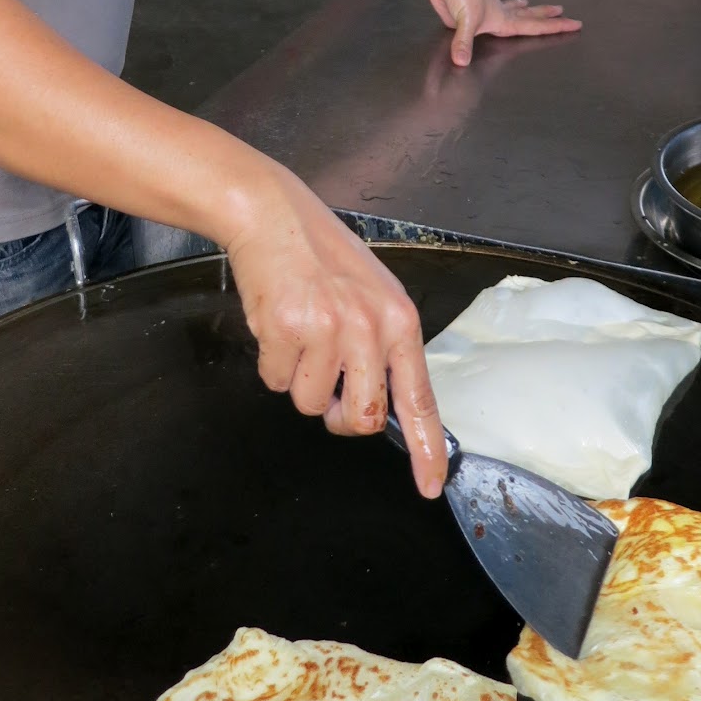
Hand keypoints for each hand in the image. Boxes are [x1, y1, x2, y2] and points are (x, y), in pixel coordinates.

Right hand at [224, 162, 446, 496]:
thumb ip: (382, 347)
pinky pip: (275, 380)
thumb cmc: (320, 255)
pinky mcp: (287, 330)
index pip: (419, 398)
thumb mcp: (372, 296)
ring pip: (312, 403)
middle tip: (329, 385)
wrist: (273, 214)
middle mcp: (370, 328)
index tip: (430, 486)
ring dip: (299, 379)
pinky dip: (271, 361)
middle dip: (340, 415)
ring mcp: (329, 330)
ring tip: (299, 332)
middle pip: (362, 418)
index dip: (426, 449)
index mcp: (399, 321)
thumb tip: (381, 404)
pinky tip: (277, 322)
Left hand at [421, 0, 581, 66]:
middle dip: (544, 17)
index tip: (575, 23)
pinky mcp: (462, 10)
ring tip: (529, 5)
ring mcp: (479, 10)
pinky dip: (489, 13)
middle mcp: (494, 12)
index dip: (554, 26)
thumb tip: (462, 62)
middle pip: (525, 16)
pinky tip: (487, 13)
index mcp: (501, 16)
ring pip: (506, 10)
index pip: (533, 25)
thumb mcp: (464, 18)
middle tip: (563, 12)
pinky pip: (482, 16)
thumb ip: (464, 42)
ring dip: (519, 10)